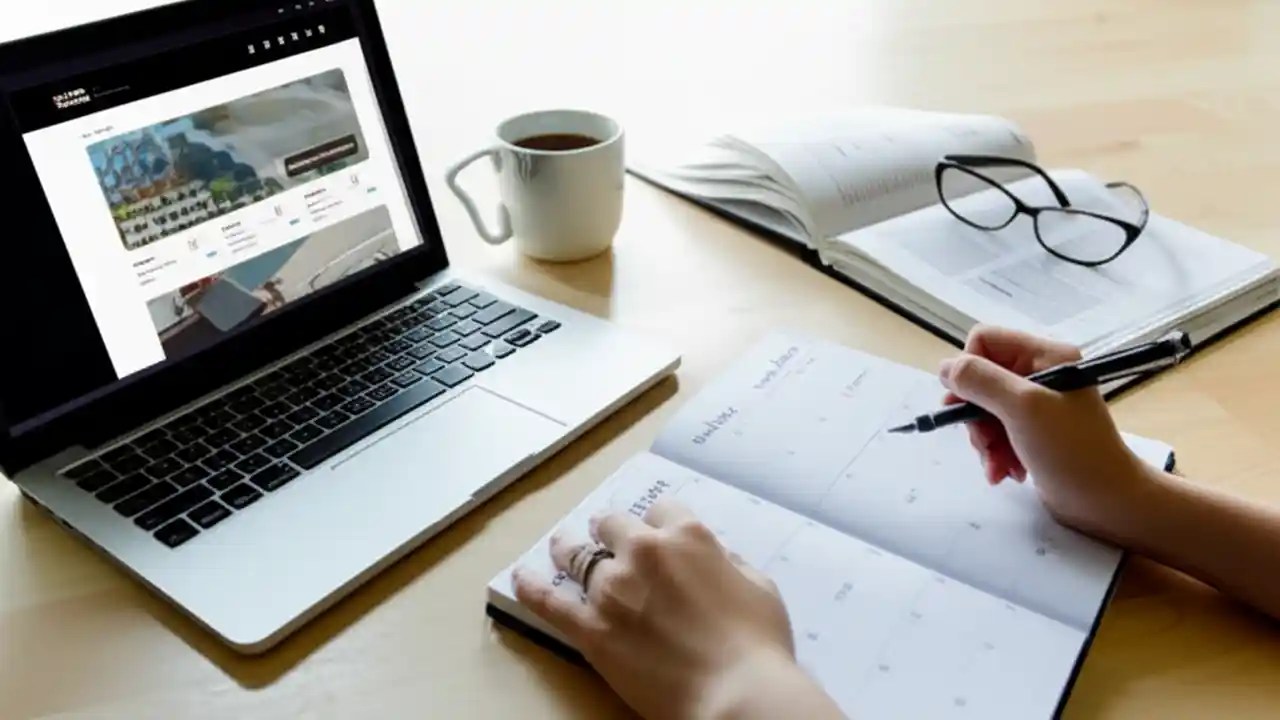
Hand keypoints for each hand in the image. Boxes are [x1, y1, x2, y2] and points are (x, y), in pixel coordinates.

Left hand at [513, 499, 841, 719]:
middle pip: (614, 524)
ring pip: (578, 556)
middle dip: (610, 529)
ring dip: (569, 548)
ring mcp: (613, 590)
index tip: (657, 530)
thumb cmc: (758, 645)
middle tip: (603, 534)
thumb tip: (711, 558)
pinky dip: (532, 587)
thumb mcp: (758, 586)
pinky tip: (520, 577)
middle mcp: (644, 553)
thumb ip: (728, 563)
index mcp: (687, 537)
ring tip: (561, 546)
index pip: (663, 510)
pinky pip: (550, 603)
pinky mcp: (592, 629)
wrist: (735, 695)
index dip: (660, 521)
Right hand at [939, 325, 1155, 538]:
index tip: (964, 402)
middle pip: (982, 379)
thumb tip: (945, 368)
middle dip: (976, 415)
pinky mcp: (1035, 432)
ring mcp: (1038, 404)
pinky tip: (1006, 471)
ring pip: (985, 409)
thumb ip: (980, 381)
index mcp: (1045, 356)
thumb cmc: (1071, 450)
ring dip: (985, 440)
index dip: (969, 368)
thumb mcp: (1022, 408)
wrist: (1107, 502)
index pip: (985, 340)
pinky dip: (996, 453)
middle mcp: (1041, 373)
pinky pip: (998, 432)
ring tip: (998, 465)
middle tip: (982, 442)